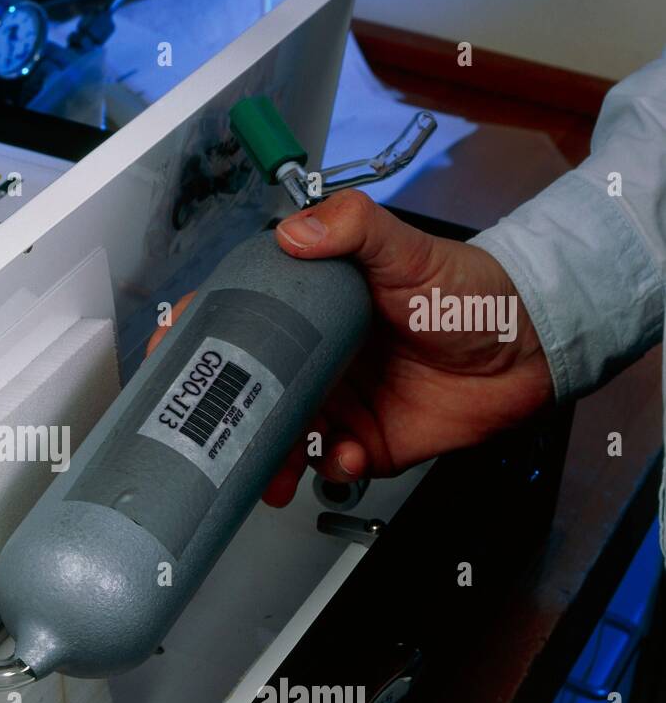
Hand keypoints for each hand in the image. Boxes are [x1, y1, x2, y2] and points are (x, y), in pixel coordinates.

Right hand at [148, 191, 555, 505]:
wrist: (532, 345)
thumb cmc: (468, 289)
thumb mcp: (407, 248)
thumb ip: (353, 228)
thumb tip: (295, 233)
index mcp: (309, 313)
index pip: (237, 324)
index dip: (197, 340)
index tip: (169, 354)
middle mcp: (314, 361)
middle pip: (246, 394)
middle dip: (221, 419)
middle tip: (209, 433)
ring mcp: (338, 406)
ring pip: (280, 440)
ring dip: (269, 461)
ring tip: (274, 475)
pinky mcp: (369, 445)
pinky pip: (333, 468)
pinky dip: (335, 470)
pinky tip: (351, 457)